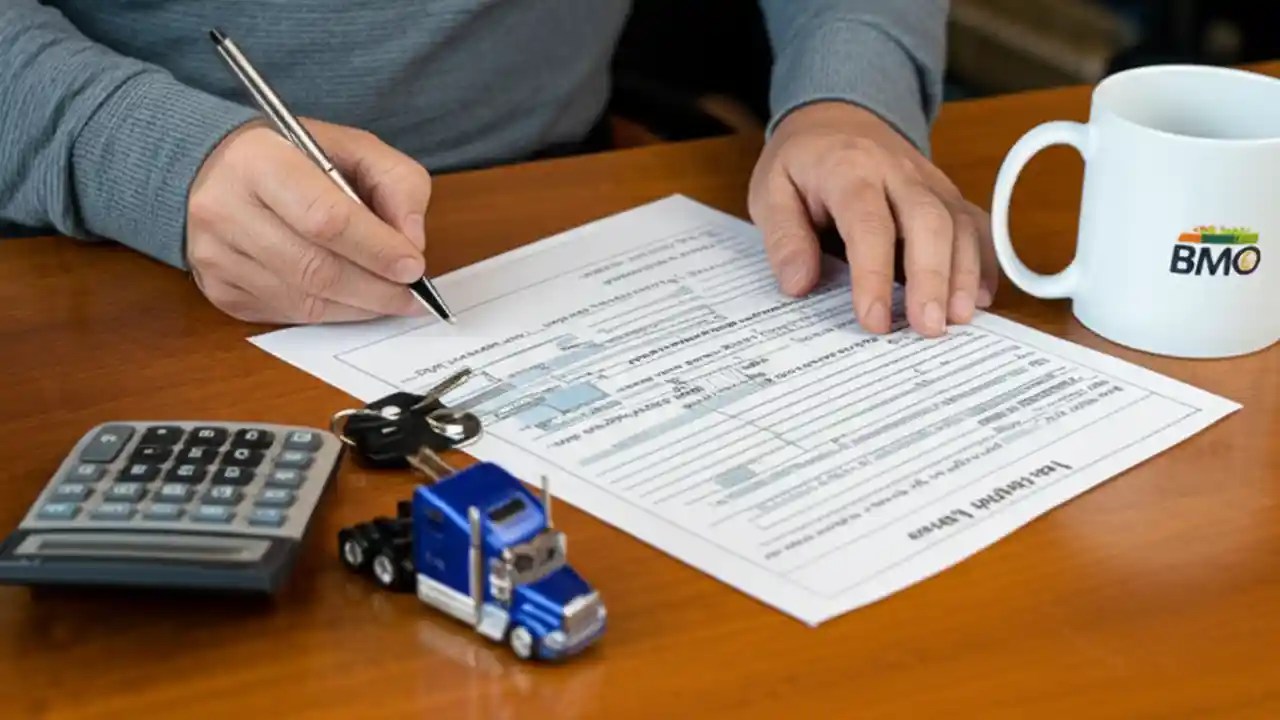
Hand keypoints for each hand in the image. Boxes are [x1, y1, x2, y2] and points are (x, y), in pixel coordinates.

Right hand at [186, 118, 431, 322]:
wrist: (211, 167)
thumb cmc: (292, 156)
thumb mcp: (352, 146)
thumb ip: (396, 183)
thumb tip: (411, 242)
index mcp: (258, 162)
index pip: (326, 219)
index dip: (376, 249)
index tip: (413, 267)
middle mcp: (225, 211)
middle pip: (315, 269)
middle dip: (376, 289)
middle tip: (412, 296)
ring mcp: (214, 256)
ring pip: (303, 301)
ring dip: (359, 307)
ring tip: (392, 300)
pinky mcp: (217, 290)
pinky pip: (287, 314)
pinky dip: (331, 313)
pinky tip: (352, 300)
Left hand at [748, 102, 997, 336]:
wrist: (836, 117)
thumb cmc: (803, 162)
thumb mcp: (771, 190)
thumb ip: (784, 237)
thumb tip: (798, 284)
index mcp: (849, 170)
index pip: (869, 224)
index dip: (873, 276)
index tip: (874, 320)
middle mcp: (897, 172)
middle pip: (929, 221)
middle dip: (933, 277)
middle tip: (928, 327)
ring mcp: (929, 182)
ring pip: (959, 223)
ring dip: (964, 273)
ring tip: (957, 318)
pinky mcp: (946, 193)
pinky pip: (975, 223)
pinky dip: (984, 260)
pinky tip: (980, 296)